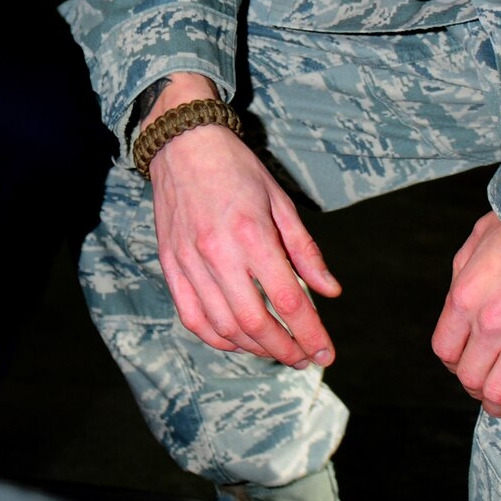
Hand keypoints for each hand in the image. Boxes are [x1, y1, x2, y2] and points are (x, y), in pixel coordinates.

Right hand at [150, 126, 339, 367]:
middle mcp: (217, 252)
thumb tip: (330, 292)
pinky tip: (237, 340)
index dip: (311, 334)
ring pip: (223, 326)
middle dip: (285, 350)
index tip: (327, 353)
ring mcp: (189, 261)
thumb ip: (305, 250)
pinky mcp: (170, 264)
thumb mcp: (280, 200)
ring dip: (254, 348)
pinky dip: (216, 338)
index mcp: (251, 233)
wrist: (182, 142)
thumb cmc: (236, 168)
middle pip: (255, 323)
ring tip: (276, 350)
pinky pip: (192, 316)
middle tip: (304, 358)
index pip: (287, 300)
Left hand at [432, 210, 500, 418]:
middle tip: (484, 388)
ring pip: (498, 392)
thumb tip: (458, 300)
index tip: (462, 363)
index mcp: (464, 298)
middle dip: (475, 387)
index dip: (452, 362)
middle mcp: (489, 324)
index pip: (445, 349)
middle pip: (469, 376)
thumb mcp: (476, 244)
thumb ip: (462, 277)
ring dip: (500, 404)